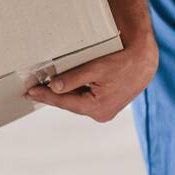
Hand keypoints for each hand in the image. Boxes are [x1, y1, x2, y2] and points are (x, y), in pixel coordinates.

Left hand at [23, 35, 158, 121]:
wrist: (145, 60)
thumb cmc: (122, 61)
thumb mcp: (96, 68)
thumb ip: (74, 79)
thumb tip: (54, 88)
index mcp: (97, 108)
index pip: (64, 102)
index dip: (45, 97)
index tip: (29, 93)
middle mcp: (100, 113)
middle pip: (70, 104)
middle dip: (52, 97)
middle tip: (32, 91)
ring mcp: (105, 110)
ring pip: (78, 102)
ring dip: (63, 94)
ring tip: (45, 88)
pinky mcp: (108, 104)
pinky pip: (86, 99)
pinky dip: (76, 92)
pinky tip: (65, 86)